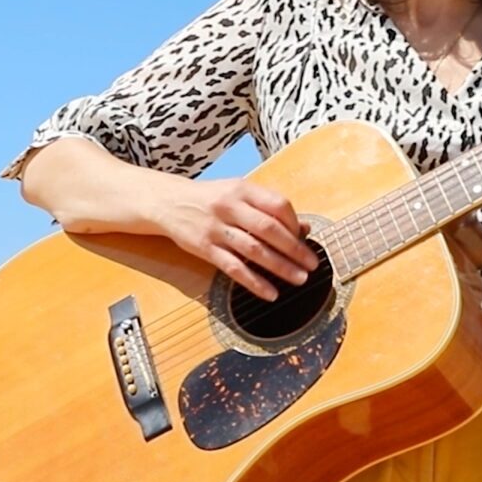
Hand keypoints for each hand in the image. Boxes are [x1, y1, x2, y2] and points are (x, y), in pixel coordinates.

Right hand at [154, 178, 321, 300]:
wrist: (168, 202)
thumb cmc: (209, 198)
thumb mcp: (238, 193)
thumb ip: (267, 207)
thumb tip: (303, 228)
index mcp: (242, 189)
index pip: (277, 205)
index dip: (295, 223)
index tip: (304, 237)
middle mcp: (230, 207)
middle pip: (269, 229)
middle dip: (295, 249)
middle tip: (312, 264)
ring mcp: (216, 228)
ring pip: (254, 250)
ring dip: (280, 267)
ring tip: (299, 279)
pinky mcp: (205, 248)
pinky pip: (234, 268)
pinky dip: (254, 282)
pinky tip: (270, 292)